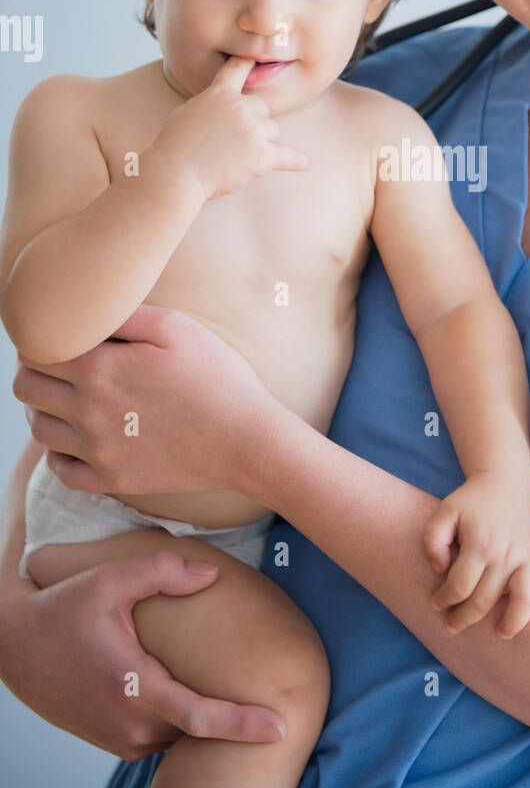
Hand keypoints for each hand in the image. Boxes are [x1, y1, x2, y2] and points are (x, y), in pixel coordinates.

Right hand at [0, 555, 287, 758]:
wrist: (16, 646)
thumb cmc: (64, 608)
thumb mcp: (110, 579)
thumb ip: (163, 572)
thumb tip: (213, 577)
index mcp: (133, 686)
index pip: (198, 715)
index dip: (242, 724)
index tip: (280, 727)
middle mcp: (128, 723)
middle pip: (197, 728)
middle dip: (233, 717)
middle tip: (272, 702)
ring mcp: (120, 738)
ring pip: (180, 732)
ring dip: (201, 715)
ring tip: (230, 692)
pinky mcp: (114, 741)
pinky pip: (161, 734)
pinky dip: (179, 717)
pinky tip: (186, 690)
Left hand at [12, 304, 284, 498]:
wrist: (246, 440)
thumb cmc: (217, 376)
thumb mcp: (177, 327)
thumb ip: (123, 313)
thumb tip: (84, 307)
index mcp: (99, 368)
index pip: (35, 351)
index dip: (40, 340)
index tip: (59, 337)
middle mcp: (88, 411)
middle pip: (25, 390)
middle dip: (34, 372)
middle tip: (59, 366)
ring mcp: (97, 450)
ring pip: (38, 430)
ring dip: (45, 410)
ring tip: (69, 399)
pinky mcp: (111, 479)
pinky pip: (60, 470)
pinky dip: (59, 453)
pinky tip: (79, 437)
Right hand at [153, 55, 309, 200]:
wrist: (177, 172)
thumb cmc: (175, 145)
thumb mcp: (189, 111)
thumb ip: (212, 104)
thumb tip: (224, 107)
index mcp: (220, 93)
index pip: (238, 70)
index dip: (247, 63)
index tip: (255, 58)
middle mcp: (240, 106)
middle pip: (262, 109)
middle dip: (253, 123)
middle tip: (232, 141)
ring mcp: (253, 130)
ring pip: (272, 132)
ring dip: (261, 142)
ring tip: (237, 157)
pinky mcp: (261, 156)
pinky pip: (287, 156)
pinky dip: (297, 161)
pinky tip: (307, 164)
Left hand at [422, 473, 529, 638]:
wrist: (505, 483)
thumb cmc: (472, 502)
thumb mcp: (444, 512)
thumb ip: (432, 539)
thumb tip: (441, 570)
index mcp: (479, 543)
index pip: (459, 586)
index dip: (444, 600)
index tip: (436, 604)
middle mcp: (506, 552)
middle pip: (485, 599)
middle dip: (464, 618)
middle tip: (453, 625)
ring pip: (525, 598)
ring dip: (513, 622)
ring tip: (501, 633)